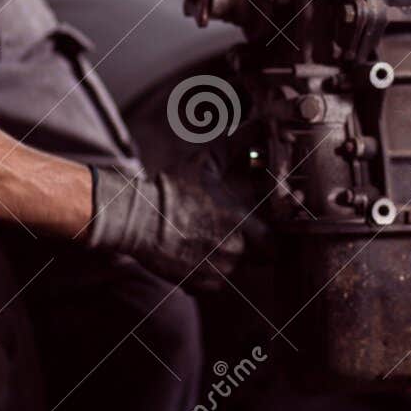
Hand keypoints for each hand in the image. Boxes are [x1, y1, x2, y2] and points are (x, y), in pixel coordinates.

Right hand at [85, 150, 265, 289]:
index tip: (263, 229)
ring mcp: (215, 272)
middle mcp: (233, 252)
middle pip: (257, 259)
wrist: (136, 219)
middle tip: (236, 233)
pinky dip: (209, 272)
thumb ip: (236, 146)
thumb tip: (256, 125)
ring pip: (235, 271)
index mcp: (241, 225)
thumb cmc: (172, 190)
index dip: (270, 237)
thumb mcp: (205, 164)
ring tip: (208, 240)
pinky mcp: (197, 285)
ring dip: (228, 259)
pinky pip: (214, 282)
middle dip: (251, 248)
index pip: (274, 243)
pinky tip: (195, 252)